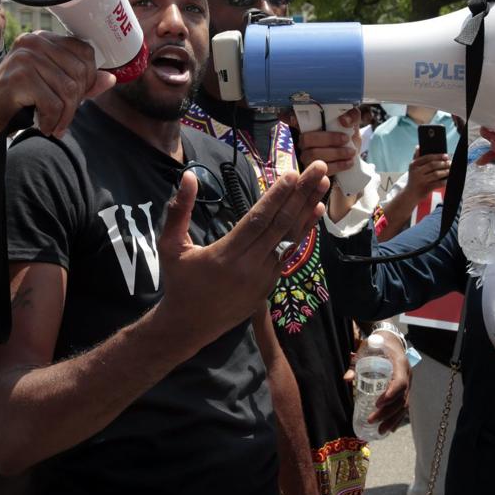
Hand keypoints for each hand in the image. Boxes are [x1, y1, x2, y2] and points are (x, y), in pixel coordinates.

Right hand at [0, 32, 115, 146]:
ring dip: (65, 116)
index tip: (76, 98)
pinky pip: (53, 103)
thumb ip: (82, 83)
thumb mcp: (54, 88)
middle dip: (76, 103)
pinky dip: (53, 121)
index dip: (88, 79)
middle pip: (79, 73)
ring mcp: (26, 57)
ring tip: (54, 125)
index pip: (85, 53)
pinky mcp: (20, 77)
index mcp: (44, 38)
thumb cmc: (20, 100)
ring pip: (68, 91)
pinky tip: (44, 126)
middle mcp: (34, 41)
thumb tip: (111, 79)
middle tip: (63, 118)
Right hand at [158, 161, 329, 348]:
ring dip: (308, 209)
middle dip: (302, 194)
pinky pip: (289, 252)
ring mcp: (264, 277)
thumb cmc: (178, 282)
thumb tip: (188, 176)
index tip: (293, 173)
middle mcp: (250, 266)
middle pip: (281, 224)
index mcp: (225, 255)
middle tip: (320, 168)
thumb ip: (178, 211)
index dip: (277, 196)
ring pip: (291, 238)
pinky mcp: (270, 284)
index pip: (257, 220)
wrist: (190, 326)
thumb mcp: (170, 246)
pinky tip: (315, 211)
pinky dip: (304, 230)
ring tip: (325, 183)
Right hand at [295, 107, 362, 177]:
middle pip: (306, 139)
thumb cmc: (347, 138)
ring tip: (351, 152)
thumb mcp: (351, 125)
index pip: (291, 118)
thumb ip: (351, 115)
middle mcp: (302, 141)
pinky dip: (338, 165)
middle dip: (328, 139)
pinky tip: (348, 162)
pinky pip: (320, 169)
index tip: (294, 117)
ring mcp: (304, 157)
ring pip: (313, 155)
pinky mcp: (312, 173)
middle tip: (345, 138)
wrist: (352, 159)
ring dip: (335, 153)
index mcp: (308, 125)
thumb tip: (344, 120)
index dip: (289, 117)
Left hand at [344, 331, 411, 433]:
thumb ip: (356, 363)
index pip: (400, 383)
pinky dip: (397, 418)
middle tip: (371, 420)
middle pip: (402, 399)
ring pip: (404, 406)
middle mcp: (407, 376)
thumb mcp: (367, 349)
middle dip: (387, 413)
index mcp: (400, 364)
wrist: (391, 340)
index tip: (377, 404)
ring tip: (380, 431)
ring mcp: (408, 383)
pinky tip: (390, 429)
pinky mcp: (405, 390)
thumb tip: (346, 378)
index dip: (390, 395)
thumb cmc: (378, 344)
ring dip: (392, 420)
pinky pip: (404, 406)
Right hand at [403, 147, 449, 202]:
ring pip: (436, 174)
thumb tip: (418, 146)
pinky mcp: (426, 188)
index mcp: (413, 165)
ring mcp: (421, 181)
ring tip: (450, 170)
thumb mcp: (412, 168)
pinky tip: (448, 179)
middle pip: (432, 165)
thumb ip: (416, 157)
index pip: (427, 157)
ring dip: (445, 171)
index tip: (446, 156)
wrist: (410, 194)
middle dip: (443, 163)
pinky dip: (444, 181)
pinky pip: (438, 183)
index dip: (438, 156)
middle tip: (450, 163)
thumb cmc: (414, 179)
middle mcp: (416, 172)